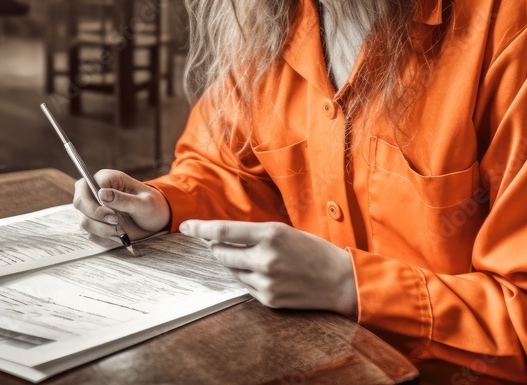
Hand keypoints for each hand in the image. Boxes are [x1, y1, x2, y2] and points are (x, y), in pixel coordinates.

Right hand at [73, 170, 170, 245]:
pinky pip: (92, 235)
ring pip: (84, 222)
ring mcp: (94, 209)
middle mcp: (96, 192)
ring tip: (121, 232)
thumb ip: (124, 199)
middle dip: (97, 218)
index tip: (113, 215)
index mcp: (107, 179)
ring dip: (103, 231)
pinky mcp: (96, 224)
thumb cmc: (152, 206)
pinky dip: (106, 239)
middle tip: (116, 224)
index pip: (86, 185)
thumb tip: (102, 194)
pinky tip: (119, 236)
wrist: (155, 220)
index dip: (95, 202)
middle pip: (80, 203)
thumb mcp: (144, 203)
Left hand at [180, 220, 357, 317]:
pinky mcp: (268, 299)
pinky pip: (245, 286)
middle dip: (217, 248)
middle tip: (219, 244)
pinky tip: (265, 274)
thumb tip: (222, 237)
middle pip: (221, 253)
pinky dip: (247, 278)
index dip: (201, 228)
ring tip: (254, 259)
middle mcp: (265, 258)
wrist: (340, 281)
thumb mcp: (285, 232)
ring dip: (234, 263)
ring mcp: (265, 281)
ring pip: (232, 270)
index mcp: (270, 234)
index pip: (223, 231)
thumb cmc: (313, 251)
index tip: (186, 226)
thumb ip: (255, 234)